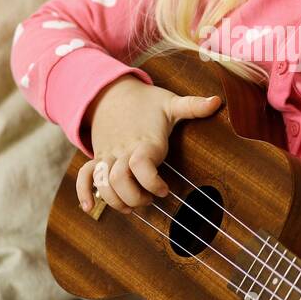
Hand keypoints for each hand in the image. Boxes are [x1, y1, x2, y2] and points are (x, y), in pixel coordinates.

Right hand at [75, 77, 222, 212]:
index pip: (141, 166)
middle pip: (119, 180)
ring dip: (114, 200)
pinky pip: (84, 176)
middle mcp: (123, 150)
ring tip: (131, 206)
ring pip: (102, 183)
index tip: (164, 190)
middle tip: (150, 199)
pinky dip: (83, 192)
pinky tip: (88, 207)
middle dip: (134, 197)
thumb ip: (193, 106)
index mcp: (144, 141)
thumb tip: (217, 101)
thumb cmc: (148, 102)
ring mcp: (107, 155)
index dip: (152, 183)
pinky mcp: (98, 158)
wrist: (113, 92)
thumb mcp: (171, 102)